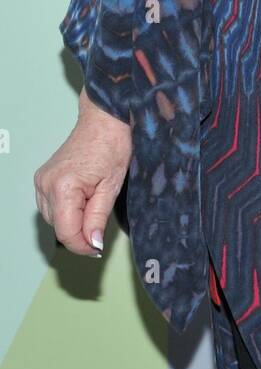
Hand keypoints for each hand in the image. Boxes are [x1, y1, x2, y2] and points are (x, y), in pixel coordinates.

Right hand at [34, 89, 131, 256]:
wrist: (103, 119)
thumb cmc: (112, 145)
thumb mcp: (111, 186)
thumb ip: (98, 218)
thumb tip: (92, 243)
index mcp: (63, 187)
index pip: (66, 233)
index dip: (83, 246)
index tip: (97, 248)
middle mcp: (46, 184)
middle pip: (58, 227)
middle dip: (79, 233)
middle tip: (100, 223)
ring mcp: (41, 180)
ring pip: (53, 219)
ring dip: (72, 221)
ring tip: (93, 204)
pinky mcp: (43, 177)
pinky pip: (51, 206)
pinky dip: (65, 210)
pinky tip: (82, 199)